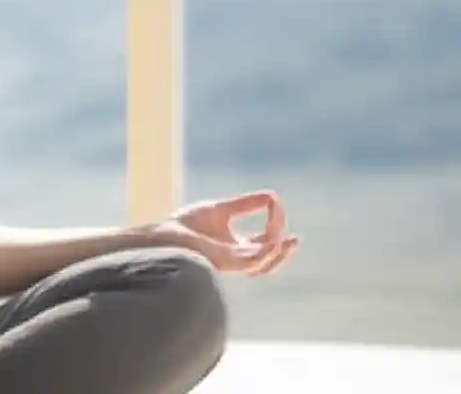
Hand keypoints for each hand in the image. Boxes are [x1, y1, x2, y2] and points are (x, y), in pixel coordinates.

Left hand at [144, 190, 299, 276]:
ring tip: (288, 239)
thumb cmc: (188, 224)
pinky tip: (273, 240)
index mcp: (235, 247)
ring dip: (277, 253)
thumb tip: (272, 195)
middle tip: (295, 238)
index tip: (276, 203)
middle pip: (268, 259)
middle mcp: (236, 258)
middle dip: (283, 251)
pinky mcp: (225, 263)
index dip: (276, 228)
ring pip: (263, 265)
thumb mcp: (222, 209)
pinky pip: (251, 262)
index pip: (263, 243)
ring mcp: (231, 263)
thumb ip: (246, 204)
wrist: (165, 234)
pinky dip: (265, 253)